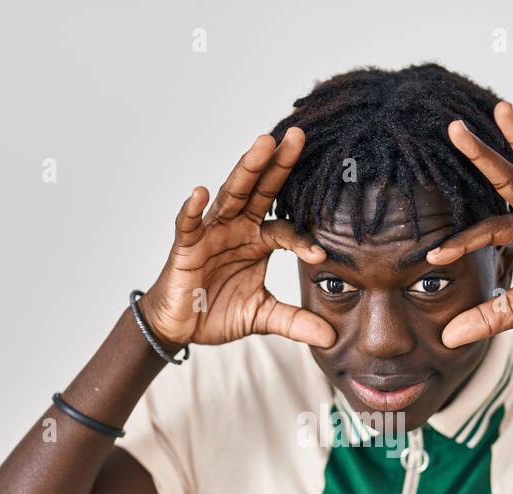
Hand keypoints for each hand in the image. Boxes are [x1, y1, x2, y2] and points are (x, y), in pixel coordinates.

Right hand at [139, 128, 334, 348]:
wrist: (181, 326)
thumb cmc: (218, 310)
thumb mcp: (262, 317)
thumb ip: (295, 322)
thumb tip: (331, 338)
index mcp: (258, 240)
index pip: (285, 230)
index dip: (302, 240)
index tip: (320, 256)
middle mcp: (236, 227)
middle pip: (261, 190)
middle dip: (279, 164)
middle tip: (299, 136)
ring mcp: (210, 232)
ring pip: (230, 194)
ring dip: (246, 169)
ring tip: (262, 144)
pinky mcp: (185, 245)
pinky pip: (189, 223)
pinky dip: (193, 208)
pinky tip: (201, 191)